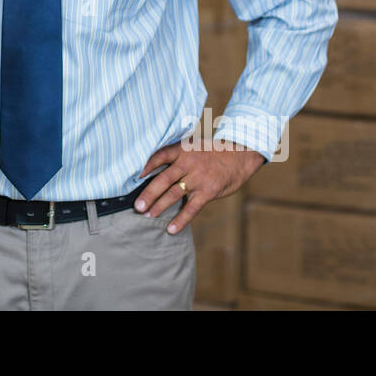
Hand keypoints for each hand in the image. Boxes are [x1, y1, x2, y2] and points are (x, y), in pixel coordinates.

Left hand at [133, 139, 265, 234]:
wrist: (241, 155)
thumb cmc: (213, 152)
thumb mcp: (195, 146)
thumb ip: (178, 156)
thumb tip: (156, 169)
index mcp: (183, 149)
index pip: (160, 156)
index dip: (146, 165)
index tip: (134, 176)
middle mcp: (188, 163)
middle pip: (163, 179)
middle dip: (149, 193)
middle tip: (137, 206)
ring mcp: (198, 178)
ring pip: (174, 193)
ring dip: (159, 206)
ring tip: (147, 216)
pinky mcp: (208, 191)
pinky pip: (191, 208)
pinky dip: (180, 220)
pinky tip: (171, 229)